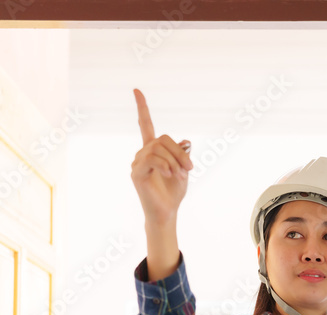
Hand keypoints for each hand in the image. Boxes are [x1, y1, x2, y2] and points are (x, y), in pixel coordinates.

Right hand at [130, 88, 193, 225]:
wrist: (167, 212)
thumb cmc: (173, 192)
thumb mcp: (183, 169)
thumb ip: (182, 154)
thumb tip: (185, 142)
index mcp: (153, 150)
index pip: (145, 125)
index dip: (141, 108)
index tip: (136, 90)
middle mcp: (142, 153)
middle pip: (162, 139)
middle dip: (179, 152)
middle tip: (190, 168)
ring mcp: (138, 162)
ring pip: (157, 148)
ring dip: (174, 160)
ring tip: (180, 174)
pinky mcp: (136, 173)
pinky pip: (151, 159)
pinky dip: (165, 165)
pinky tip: (171, 174)